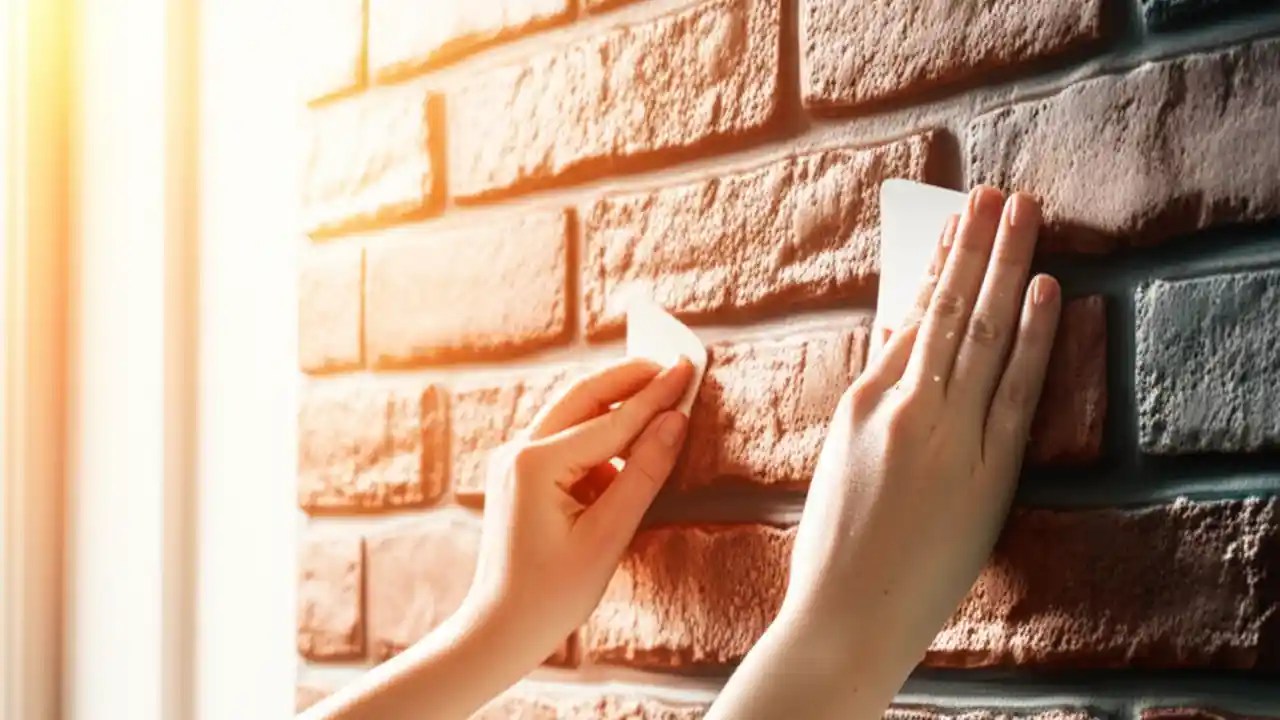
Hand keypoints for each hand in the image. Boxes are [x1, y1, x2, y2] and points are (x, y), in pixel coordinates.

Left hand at [303, 358, 693, 719]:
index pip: (612, 420)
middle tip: (672, 367)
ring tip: (658, 401)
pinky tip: (629, 450)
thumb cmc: (552, 593)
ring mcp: (513, 460)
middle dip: (629, 380)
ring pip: (572, 414)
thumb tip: (674, 421)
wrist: (501, 629)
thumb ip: (644, 473)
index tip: (688, 367)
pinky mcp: (518, 474)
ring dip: (615, 406)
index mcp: (537, 463)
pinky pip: (565, 440)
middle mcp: (518, 450)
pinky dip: (599, 436)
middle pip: (583, 396)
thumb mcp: (609, 535)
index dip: (656, 394)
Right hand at [708, 187, 1060, 719]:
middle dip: (971, 243)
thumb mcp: (840, 461)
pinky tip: (1044, 287)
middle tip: (993, 192)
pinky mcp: (985, 468)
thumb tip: (895, 347)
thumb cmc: (835, 546)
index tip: (953, 226)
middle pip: (946, 307)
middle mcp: (903, 405)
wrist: (845, 614)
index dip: (935, 266)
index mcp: (859, 402)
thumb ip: (870, 401)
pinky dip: (1032, 333)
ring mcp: (946, 432)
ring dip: (1003, 263)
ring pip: (980, 330)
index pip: (907, 319)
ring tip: (1022, 210)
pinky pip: (1014, 386)